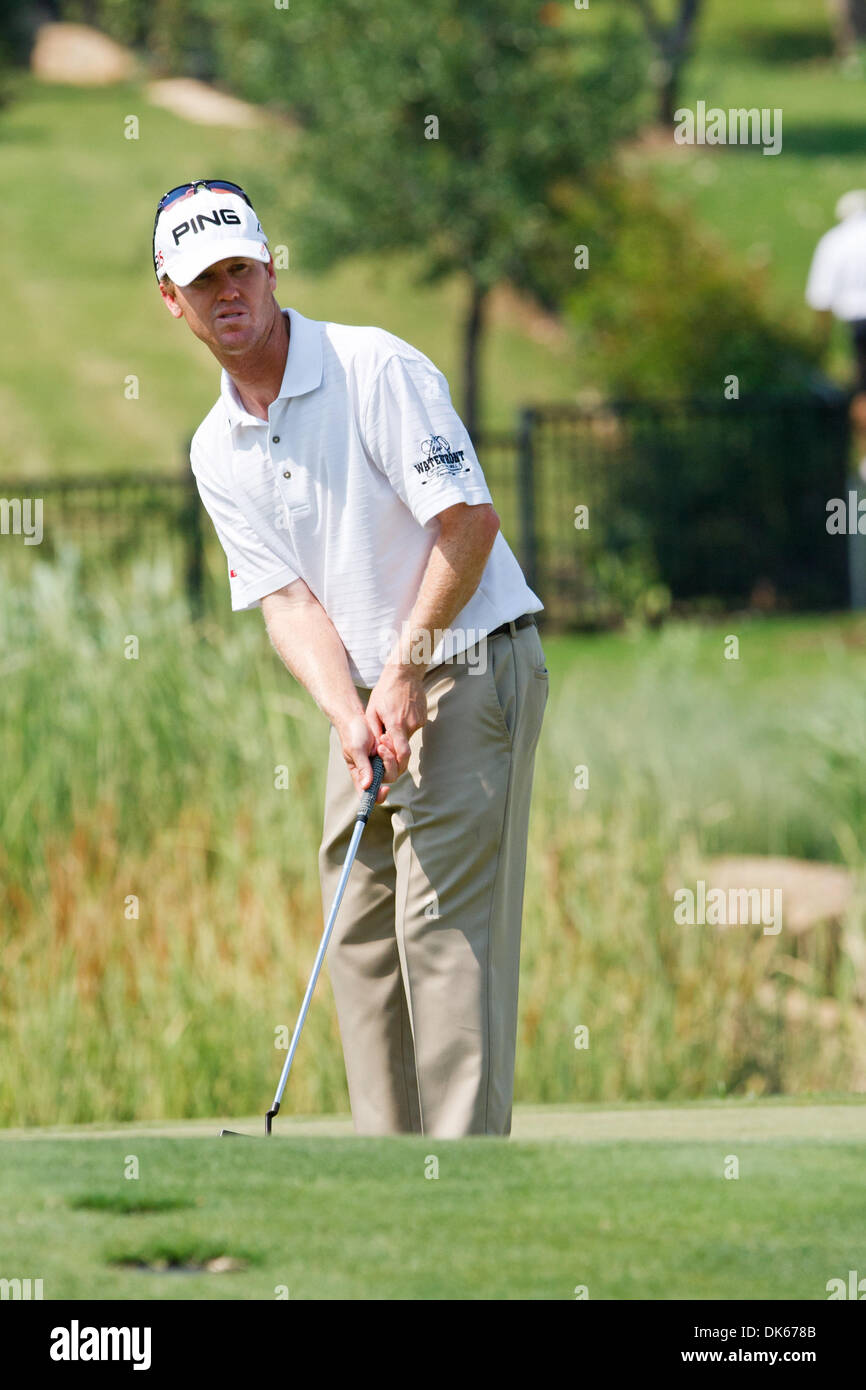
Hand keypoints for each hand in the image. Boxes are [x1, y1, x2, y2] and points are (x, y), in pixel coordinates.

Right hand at [334, 711, 390, 803]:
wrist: (356, 718)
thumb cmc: (352, 734)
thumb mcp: (356, 750)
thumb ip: (363, 767)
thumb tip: (366, 786)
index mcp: (359, 775)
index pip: (368, 795)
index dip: (377, 797)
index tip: (385, 789)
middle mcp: (371, 772)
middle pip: (388, 779)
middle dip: (388, 764)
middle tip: (381, 748)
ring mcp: (379, 763)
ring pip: (395, 768)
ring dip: (391, 754)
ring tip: (382, 738)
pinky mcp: (387, 754)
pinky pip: (397, 756)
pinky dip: (393, 747)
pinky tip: (385, 736)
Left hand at [365, 665, 427, 784]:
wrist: (405, 673)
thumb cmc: (385, 690)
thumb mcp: (373, 710)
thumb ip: (375, 731)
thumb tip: (376, 750)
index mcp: (397, 724)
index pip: (403, 753)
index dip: (396, 761)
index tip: (387, 757)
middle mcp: (411, 725)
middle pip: (403, 746)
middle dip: (394, 747)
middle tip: (383, 738)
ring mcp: (419, 721)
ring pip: (408, 737)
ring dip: (399, 734)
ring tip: (390, 718)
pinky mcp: (424, 718)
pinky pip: (413, 728)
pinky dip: (405, 726)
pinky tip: (398, 713)